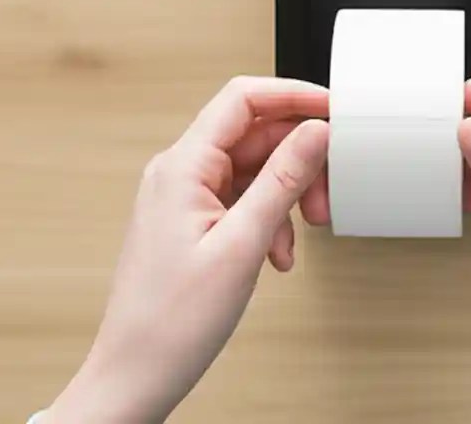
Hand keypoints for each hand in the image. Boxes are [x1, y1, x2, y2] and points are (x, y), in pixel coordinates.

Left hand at [45, 77, 330, 423]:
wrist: (136, 373)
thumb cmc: (172, 321)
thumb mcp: (243, 244)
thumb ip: (283, 180)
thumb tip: (315, 131)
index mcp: (182, 167)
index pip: (243, 99)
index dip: (293, 96)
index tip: (334, 110)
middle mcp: (180, 173)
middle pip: (256, 136)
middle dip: (300, 162)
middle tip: (327, 197)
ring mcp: (185, 198)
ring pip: (255, 171)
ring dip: (289, 197)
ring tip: (305, 235)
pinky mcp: (193, 223)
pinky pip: (244, 201)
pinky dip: (271, 221)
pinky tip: (278, 255)